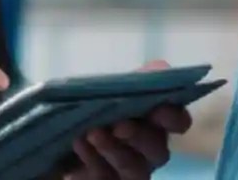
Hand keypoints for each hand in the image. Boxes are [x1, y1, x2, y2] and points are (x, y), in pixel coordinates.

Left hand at [63, 61, 194, 179]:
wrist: (60, 129)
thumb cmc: (89, 104)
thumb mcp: (107, 85)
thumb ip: (135, 79)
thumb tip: (159, 68)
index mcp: (155, 121)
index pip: (178, 121)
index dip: (174, 117)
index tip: (159, 109)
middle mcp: (149, 149)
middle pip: (158, 150)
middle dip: (140, 136)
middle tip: (120, 126)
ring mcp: (130, 170)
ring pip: (134, 168)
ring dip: (114, 149)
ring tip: (92, 133)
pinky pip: (106, 177)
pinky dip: (92, 159)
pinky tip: (79, 144)